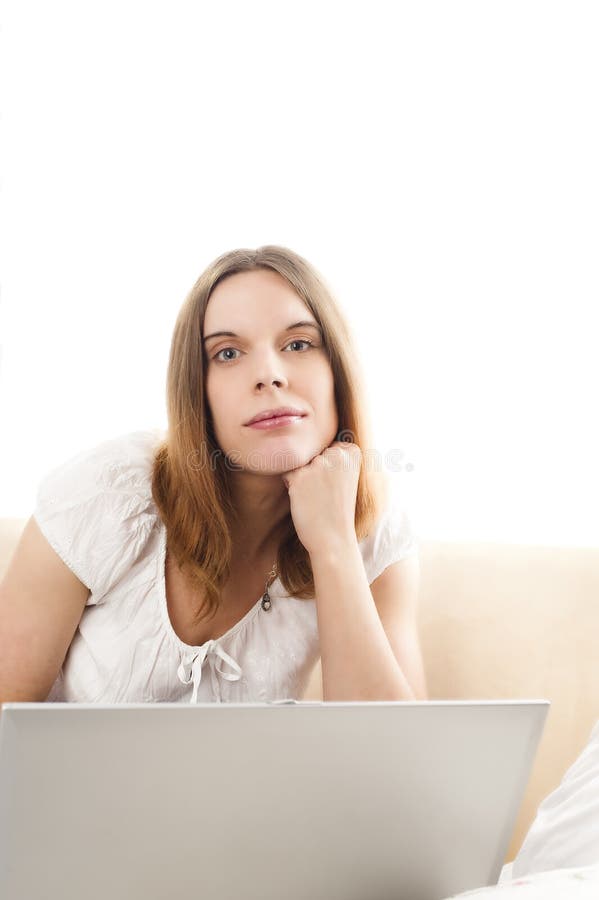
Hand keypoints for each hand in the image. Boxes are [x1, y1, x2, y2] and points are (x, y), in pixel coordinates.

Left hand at [281, 441, 361, 556]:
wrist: (334, 538)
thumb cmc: (338, 509)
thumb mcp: (346, 476)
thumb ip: (335, 456)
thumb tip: (304, 435)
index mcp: (352, 451)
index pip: (328, 446)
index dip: (328, 468)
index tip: (338, 484)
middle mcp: (336, 454)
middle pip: (312, 453)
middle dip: (314, 471)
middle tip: (326, 493)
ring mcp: (318, 465)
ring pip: (300, 463)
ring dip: (302, 479)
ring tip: (317, 497)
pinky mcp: (299, 477)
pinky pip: (287, 474)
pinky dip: (292, 487)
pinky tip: (306, 500)